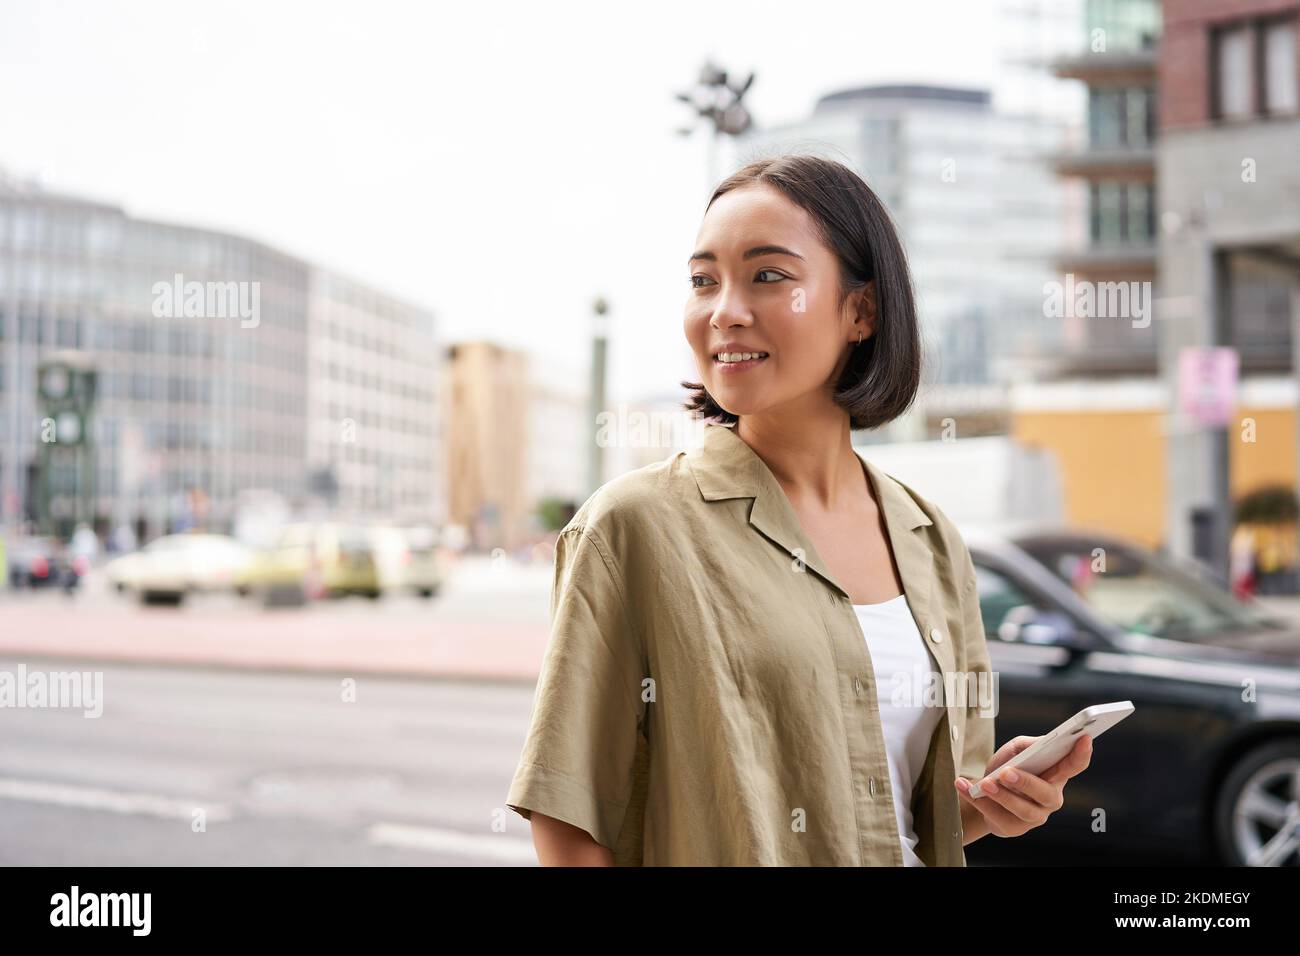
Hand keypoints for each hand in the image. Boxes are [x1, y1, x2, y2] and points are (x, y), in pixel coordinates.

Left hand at [953, 734, 1092, 837]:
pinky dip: (978, 800)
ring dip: (1000, 795)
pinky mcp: (1014, 828)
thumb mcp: (1016, 750)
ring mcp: (1034, 816)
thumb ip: (1029, 745)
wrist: (982, 792)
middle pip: (1046, 793)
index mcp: (1056, 775)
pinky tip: (962, 786)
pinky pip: (997, 816)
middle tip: (1006, 772)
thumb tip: (1040, 744)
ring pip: (1022, 809)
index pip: (1074, 765)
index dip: (1082, 754)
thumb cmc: (1006, 767)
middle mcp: (1050, 798)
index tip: (1084, 738)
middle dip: (1026, 782)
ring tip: (984, 783)